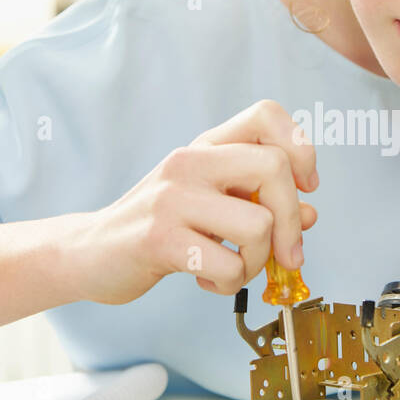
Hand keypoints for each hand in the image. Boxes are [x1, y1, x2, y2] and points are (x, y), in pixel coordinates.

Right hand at [73, 99, 317, 304]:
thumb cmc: (159, 227)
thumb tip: (311, 215)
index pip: (266, 114)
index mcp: (205, 146)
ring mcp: (172, 198)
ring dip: (258, 261)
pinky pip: (228, 266)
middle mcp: (189, 162)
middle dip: (293, 220)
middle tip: (288, 254)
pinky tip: (207, 281)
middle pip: (274, 168)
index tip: (304, 187)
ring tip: (235, 268)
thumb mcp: (210, 203)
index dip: (300, 148)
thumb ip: (257, 201)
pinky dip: (230, 284)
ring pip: (258, 225)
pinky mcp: (159, 240)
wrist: (89, 252)